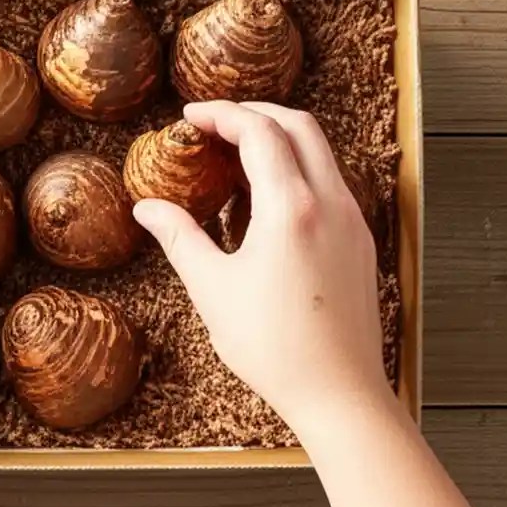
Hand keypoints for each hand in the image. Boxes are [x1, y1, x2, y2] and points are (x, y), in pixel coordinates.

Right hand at [132, 100, 386, 427]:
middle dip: (255, 113)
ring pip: (320, 152)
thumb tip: (146, 207)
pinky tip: (266, 199)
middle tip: (215, 123)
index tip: (190, 116)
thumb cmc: (274, 346)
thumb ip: (179, 237)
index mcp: (291, 208)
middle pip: (299, 125)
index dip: (222, 114)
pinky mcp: (360, 241)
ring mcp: (352, 221)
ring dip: (279, 139)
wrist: (339, 393)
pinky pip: (330, 183)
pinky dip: (298, 169)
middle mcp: (331, 203)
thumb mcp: (212, 289)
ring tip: (235, 156)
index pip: (259, 132)